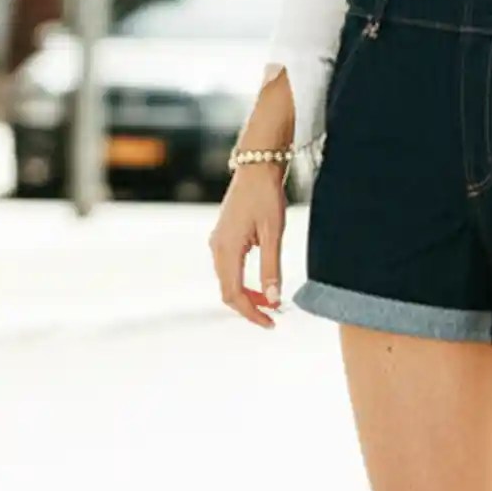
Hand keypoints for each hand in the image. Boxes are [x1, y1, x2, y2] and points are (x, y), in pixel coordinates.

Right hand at [209, 165, 286, 327]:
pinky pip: (229, 268)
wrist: (256, 168)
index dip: (251, 313)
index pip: (234, 294)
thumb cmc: (266, 197)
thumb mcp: (274, 234)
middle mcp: (217, 248)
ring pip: (228, 280)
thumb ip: (272, 268)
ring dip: (247, 295)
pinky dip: (243, 281)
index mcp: (227, 249)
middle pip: (227, 291)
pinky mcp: (223, 237)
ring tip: (270, 302)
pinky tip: (261, 283)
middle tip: (274, 316)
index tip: (271, 322)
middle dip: (249, 307)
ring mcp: (217, 242)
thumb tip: (273, 300)